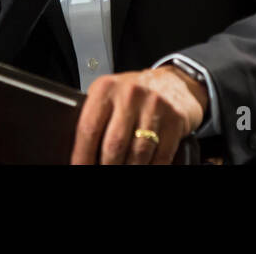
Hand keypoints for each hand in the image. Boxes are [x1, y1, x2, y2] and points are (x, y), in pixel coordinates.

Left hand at [70, 66, 207, 164]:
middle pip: (113, 146)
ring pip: (138, 154)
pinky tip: (143, 168)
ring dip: (129, 170)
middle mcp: (130, 94)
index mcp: (106, 88)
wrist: (172, 83)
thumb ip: (95, 118)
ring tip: (122, 171)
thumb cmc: (132, 95)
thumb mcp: (109, 96)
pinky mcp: (175, 120)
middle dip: (106, 168)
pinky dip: (151, 168)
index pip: (88, 128)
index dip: (82, 156)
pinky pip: (161, 156)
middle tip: (102, 173)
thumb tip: (80, 154)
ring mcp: (155, 106)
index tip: (79, 168)